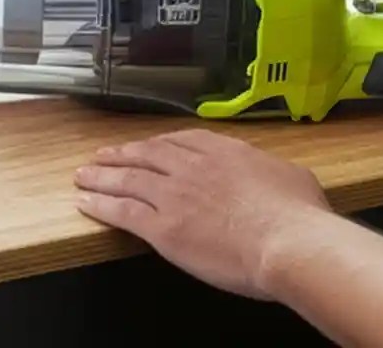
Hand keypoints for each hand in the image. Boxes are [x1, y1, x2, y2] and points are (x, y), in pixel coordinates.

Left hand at [74, 128, 331, 300]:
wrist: (287, 242)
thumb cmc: (299, 217)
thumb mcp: (293, 178)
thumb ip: (272, 173)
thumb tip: (275, 178)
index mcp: (224, 152)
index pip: (182, 141)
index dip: (158, 144)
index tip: (146, 146)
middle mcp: (193, 167)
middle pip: (147, 155)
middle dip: (122, 154)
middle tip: (103, 154)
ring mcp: (174, 195)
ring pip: (128, 180)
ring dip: (102, 176)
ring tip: (83, 174)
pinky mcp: (162, 227)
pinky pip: (122, 212)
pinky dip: (100, 205)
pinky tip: (85, 203)